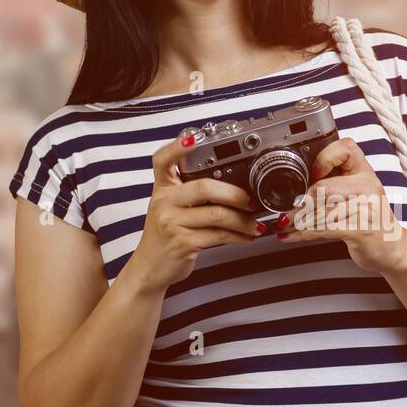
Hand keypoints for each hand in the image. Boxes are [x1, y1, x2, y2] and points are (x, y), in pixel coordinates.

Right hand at [130, 133, 263, 291]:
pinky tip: (246, 237)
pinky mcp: (183, 243)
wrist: (150, 268)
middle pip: (205, 187)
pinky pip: (218, 235)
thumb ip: (192, 195)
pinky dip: (238, 236)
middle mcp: (164, 202)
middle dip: (236, 194)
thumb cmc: (166, 236)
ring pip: (217, 215)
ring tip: (256, 224)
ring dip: (243, 220)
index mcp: (162, 189)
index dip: (176, 147)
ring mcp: (172, 223)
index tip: (193, 138)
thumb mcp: (170, 209)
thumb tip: (235, 188)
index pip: (162, 161)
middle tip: (251, 201)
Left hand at [275, 137, 405, 272]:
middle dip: (299, 202)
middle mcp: (369, 186)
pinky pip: (324, 229)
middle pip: (325, 187)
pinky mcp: (362, 230)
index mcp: (365, 172)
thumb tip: (295, 188)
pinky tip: (289, 236)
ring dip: (296, 220)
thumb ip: (334, 183)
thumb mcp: (358, 194)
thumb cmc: (370, 221)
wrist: (393, 250)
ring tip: (282, 224)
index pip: (346, 148)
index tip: (312, 173)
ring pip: (321, 210)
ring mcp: (367, 208)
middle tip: (282, 211)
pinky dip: (302, 234)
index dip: (325, 157)